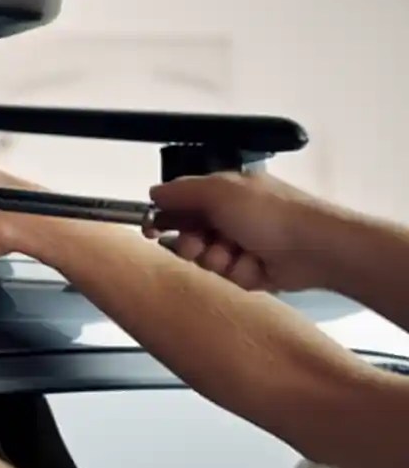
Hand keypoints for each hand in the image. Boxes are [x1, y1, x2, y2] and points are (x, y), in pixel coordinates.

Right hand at [149, 172, 336, 291]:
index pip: (181, 204)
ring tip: (238, 255)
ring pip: (207, 259)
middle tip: (201, 245)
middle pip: (188, 235)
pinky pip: (230, 276)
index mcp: (223, 192)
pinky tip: (256, 266)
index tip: (151, 230)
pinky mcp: (253, 271)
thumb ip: (180, 191)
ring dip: (218, 259)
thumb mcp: (218, 191)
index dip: (164, 217)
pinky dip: (240, 273)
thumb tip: (153, 193)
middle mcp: (230, 217)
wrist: (316, 248)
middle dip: (191, 243)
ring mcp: (243, 245)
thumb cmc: (267, 213)